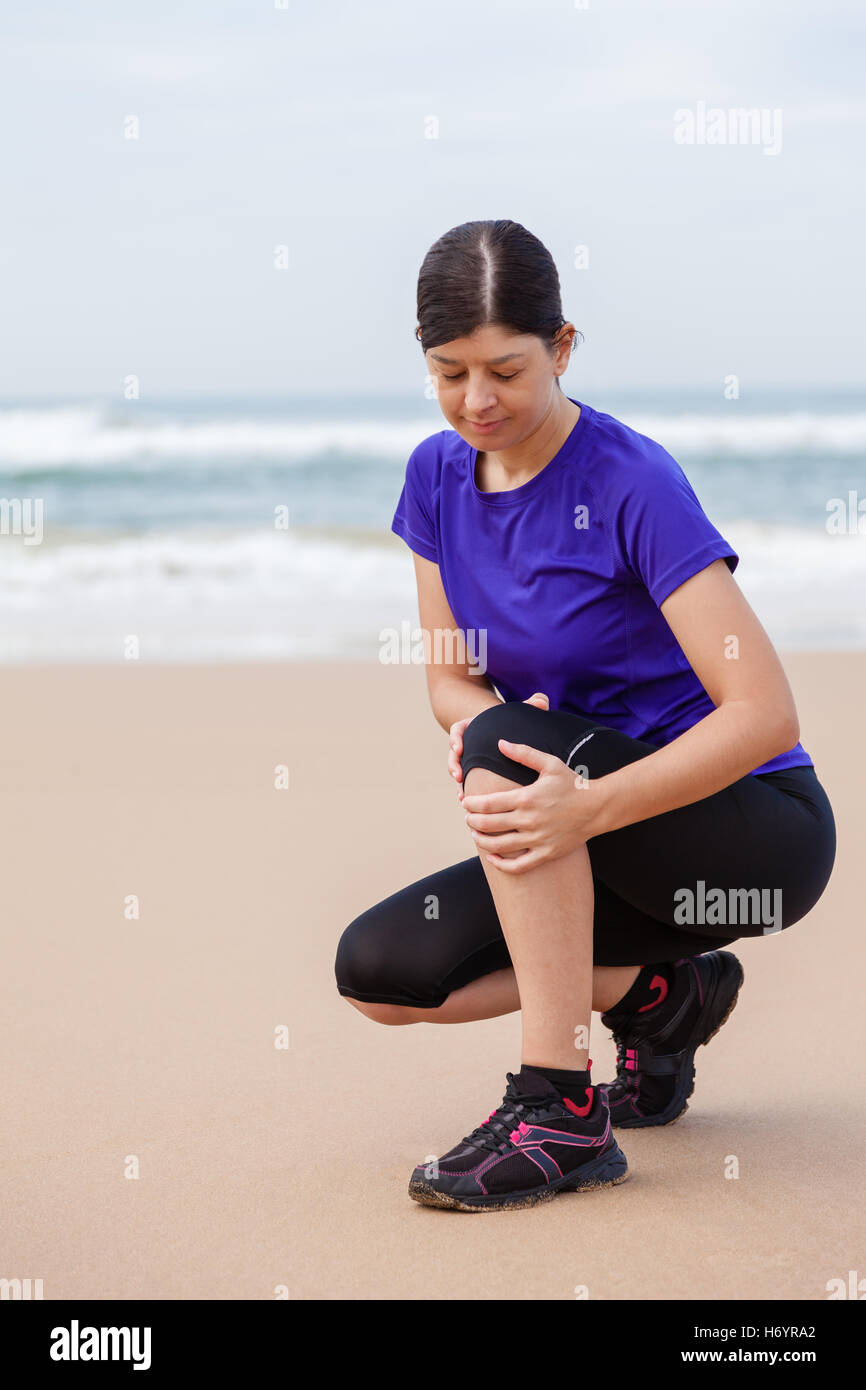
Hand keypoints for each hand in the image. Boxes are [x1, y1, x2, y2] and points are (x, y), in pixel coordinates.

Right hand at [452, 693, 549, 802]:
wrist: (509, 735)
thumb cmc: (514, 723)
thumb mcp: (520, 713)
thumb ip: (530, 705)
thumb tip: (542, 701)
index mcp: (473, 727)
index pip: (458, 730)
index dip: (456, 739)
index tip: (459, 748)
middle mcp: (468, 743)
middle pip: (454, 754)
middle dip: (453, 765)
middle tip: (458, 776)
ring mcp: (469, 758)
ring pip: (458, 770)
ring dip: (458, 783)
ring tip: (461, 794)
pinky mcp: (474, 771)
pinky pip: (466, 781)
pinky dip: (466, 790)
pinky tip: (470, 801)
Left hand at [462, 738, 602, 873]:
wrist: (597, 807)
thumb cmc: (572, 784)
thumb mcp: (550, 764)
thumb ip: (523, 753)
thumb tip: (500, 742)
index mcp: (526, 798)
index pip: (487, 804)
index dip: (471, 804)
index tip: (466, 802)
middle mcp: (529, 821)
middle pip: (488, 825)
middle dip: (472, 821)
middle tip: (467, 818)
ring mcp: (537, 839)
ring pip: (499, 846)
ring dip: (482, 841)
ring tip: (475, 834)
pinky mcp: (546, 854)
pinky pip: (519, 866)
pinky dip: (501, 865)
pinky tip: (492, 857)